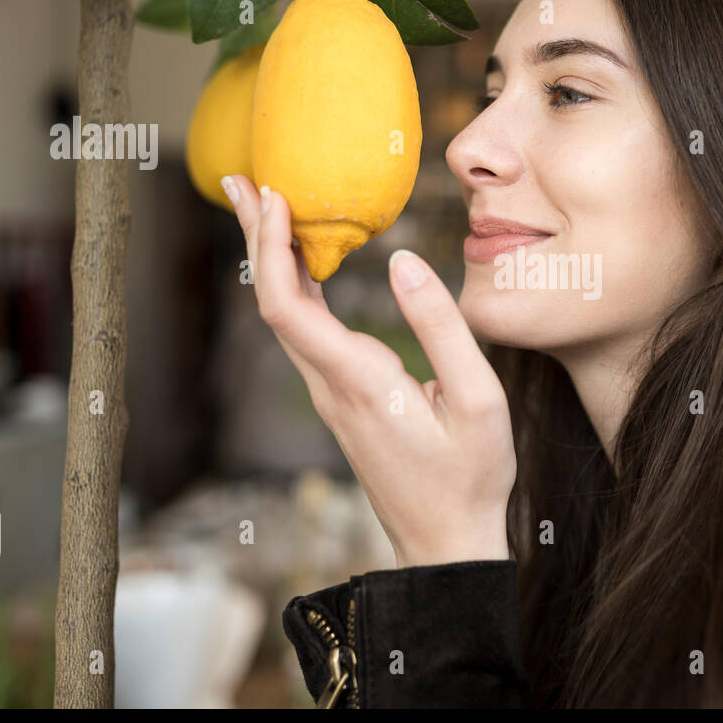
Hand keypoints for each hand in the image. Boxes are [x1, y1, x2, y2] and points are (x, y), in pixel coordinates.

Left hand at [221, 174, 515, 568]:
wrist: (446, 543)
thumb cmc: (471, 477)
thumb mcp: (479, 400)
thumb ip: (443, 327)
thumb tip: (405, 261)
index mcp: (359, 382)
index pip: (286, 305)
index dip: (271, 246)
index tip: (272, 196)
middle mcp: (330, 387)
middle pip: (271, 302)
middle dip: (255, 235)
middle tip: (243, 178)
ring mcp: (331, 396)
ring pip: (284, 316)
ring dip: (272, 258)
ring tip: (267, 205)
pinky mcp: (341, 401)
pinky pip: (305, 332)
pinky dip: (297, 285)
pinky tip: (306, 261)